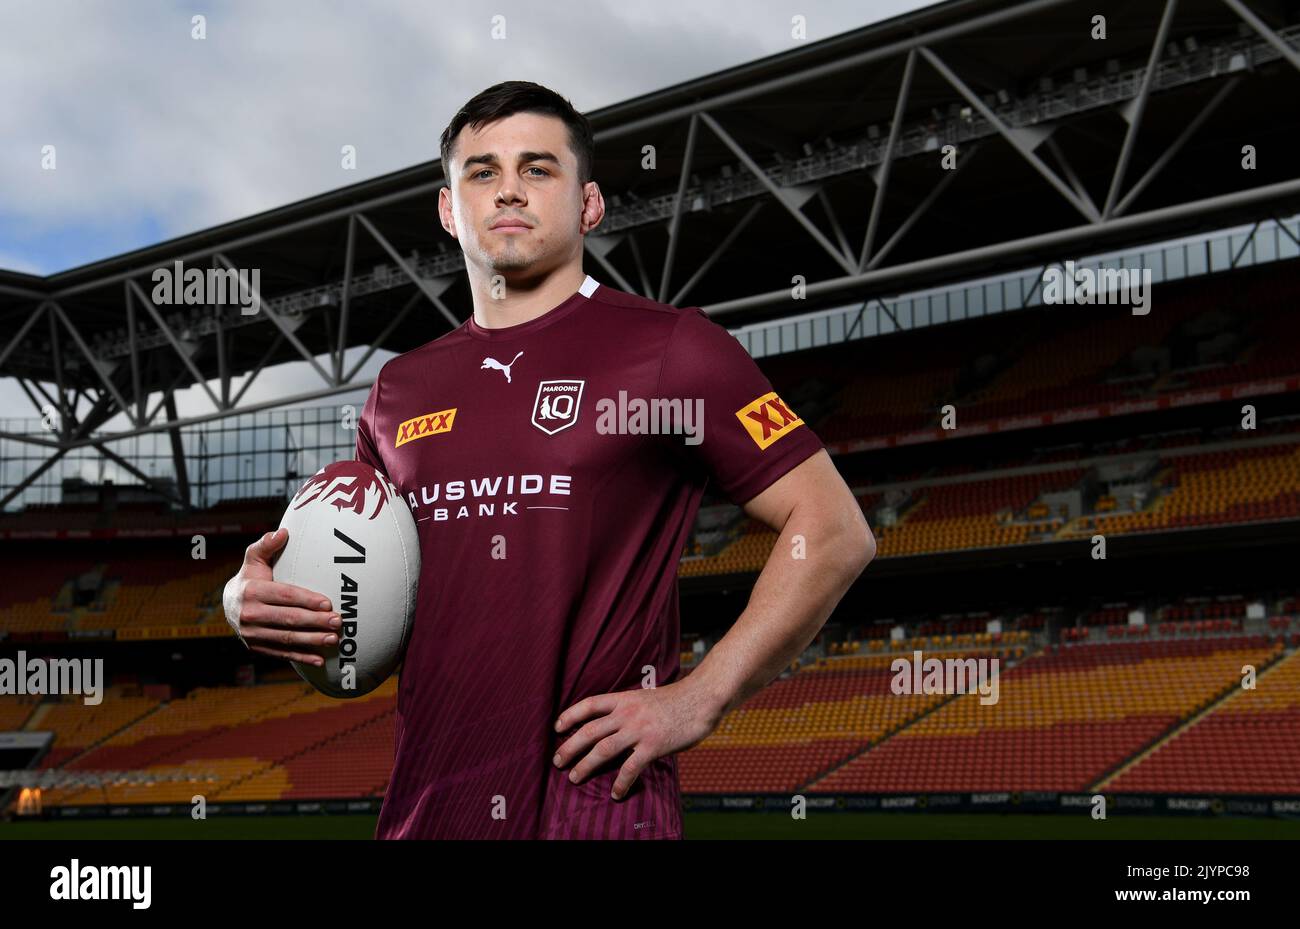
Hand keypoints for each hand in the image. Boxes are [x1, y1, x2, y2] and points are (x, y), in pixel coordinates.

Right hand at [222, 527, 340, 666]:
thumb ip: (266, 545)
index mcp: (251, 592)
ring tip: (333, 639)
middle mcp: (249, 615)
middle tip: (338, 621)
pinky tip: (320, 659)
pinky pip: (281, 653)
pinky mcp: (257, 647)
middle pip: (288, 619)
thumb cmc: (251, 577)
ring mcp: (252, 634)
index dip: (306, 600)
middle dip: (315, 622)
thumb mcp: (253, 558)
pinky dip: (301, 657)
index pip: (284, 596)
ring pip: (286, 639)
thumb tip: (283, 532)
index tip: (328, 603)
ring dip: (312, 641)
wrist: (230, 605)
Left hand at [552, 677, 725, 799]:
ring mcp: (639, 729)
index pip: (589, 705)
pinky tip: (616, 793)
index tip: (557, 727)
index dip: (570, 715)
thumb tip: (617, 722)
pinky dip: (621, 782)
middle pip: (589, 730)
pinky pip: (631, 767)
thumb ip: (630, 708)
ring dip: (586, 765)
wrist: (701, 699)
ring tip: (574, 777)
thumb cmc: (677, 699)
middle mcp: (627, 713)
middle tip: (557, 761)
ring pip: (603, 749)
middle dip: (569, 747)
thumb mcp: (646, 697)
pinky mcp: (653, 745)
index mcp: (624, 699)